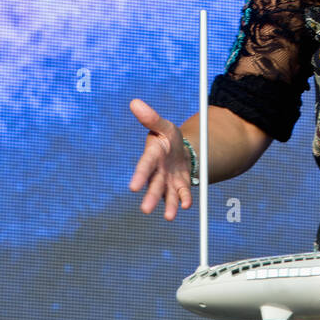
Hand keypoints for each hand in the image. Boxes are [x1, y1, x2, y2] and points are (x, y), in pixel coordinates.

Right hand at [129, 97, 193, 219]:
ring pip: (167, 195)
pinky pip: (182, 194)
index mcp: (152, 155)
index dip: (139, 175)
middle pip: (153, 185)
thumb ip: (151, 118)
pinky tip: (187, 205)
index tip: (133, 187)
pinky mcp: (179, 187)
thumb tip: (135, 102)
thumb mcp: (164, 126)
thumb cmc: (169, 137)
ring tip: (170, 216)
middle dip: (151, 197)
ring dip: (169, 205)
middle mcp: (157, 172)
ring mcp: (167, 182)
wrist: (181, 150)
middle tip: (146, 209)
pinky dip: (185, 199)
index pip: (144, 166)